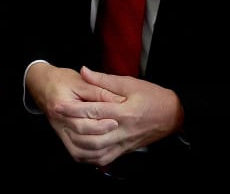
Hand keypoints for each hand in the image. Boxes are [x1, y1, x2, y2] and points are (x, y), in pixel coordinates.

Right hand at [26, 63, 121, 163]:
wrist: (42, 85)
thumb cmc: (62, 80)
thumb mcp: (81, 81)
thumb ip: (99, 91)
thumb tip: (119, 101)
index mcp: (61, 106)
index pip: (82, 122)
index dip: (101, 123)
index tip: (117, 119)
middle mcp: (59, 123)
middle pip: (81, 139)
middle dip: (102, 136)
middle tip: (117, 128)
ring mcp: (60, 133)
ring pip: (79, 151)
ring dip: (97, 150)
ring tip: (113, 141)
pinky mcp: (63, 139)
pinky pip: (77, 154)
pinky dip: (90, 156)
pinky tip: (102, 150)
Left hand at [49, 66, 183, 166]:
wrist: (172, 115)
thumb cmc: (152, 96)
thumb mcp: (130, 83)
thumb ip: (104, 79)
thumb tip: (84, 71)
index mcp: (123, 111)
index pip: (93, 110)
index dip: (73, 108)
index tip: (58, 105)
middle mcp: (122, 130)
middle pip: (91, 133)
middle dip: (72, 126)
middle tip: (57, 119)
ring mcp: (124, 142)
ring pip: (97, 150)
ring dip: (79, 144)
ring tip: (66, 133)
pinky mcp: (125, 149)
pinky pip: (105, 158)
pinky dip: (91, 156)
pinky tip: (82, 149)